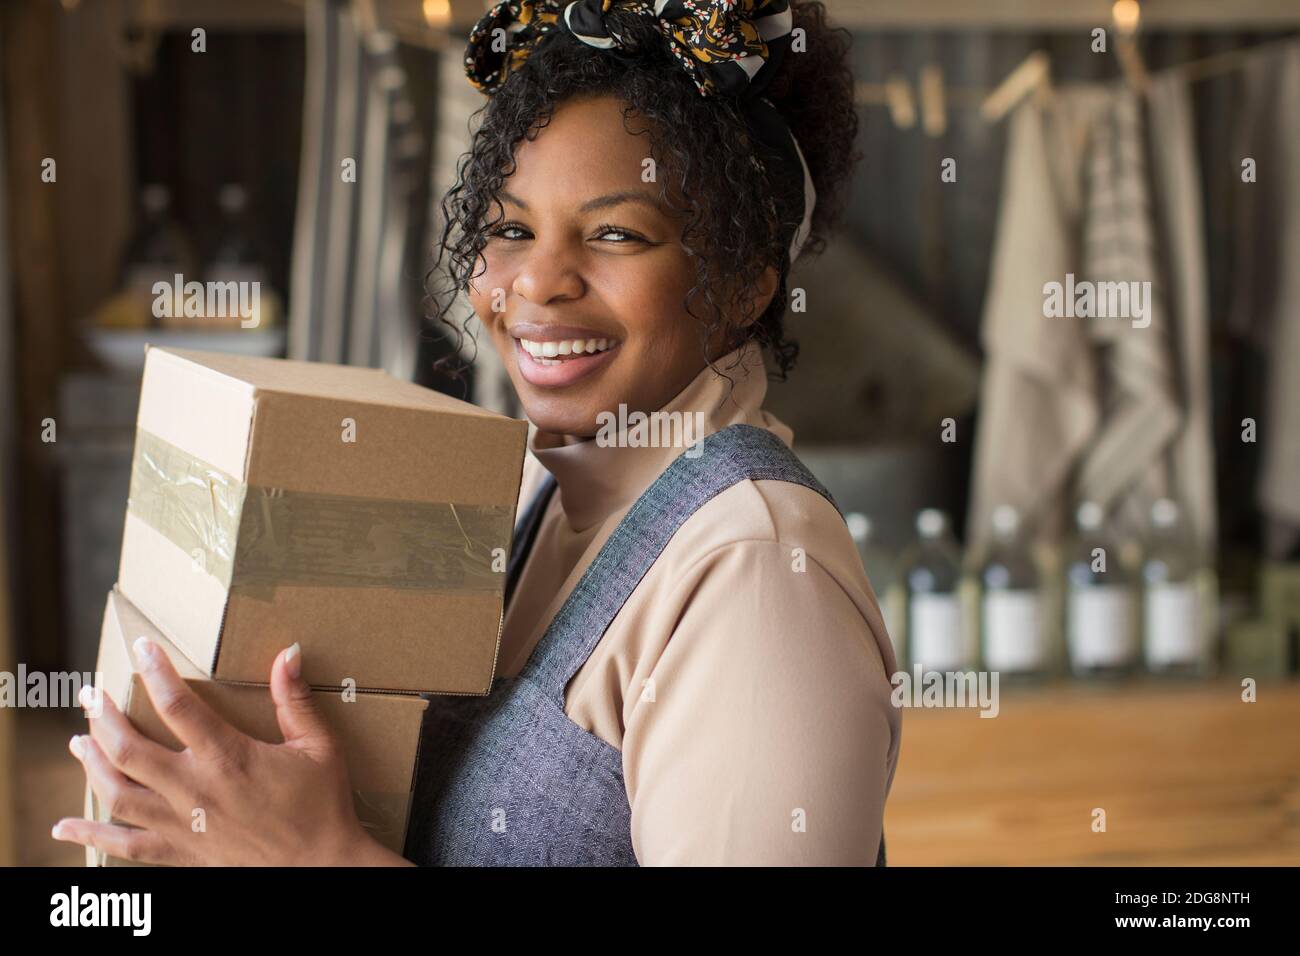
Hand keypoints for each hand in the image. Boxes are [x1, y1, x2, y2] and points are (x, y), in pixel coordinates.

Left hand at [52, 640, 410, 865]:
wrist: (320, 866)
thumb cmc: (321, 805)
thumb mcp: (319, 746)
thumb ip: (296, 700)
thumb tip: (290, 653)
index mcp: (228, 758)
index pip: (178, 707)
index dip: (156, 673)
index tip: (141, 648)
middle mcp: (195, 790)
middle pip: (128, 749)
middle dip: (103, 717)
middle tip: (91, 694)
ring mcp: (181, 825)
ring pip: (117, 792)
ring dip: (92, 764)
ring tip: (79, 740)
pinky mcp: (179, 852)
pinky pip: (123, 846)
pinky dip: (90, 835)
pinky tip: (65, 826)